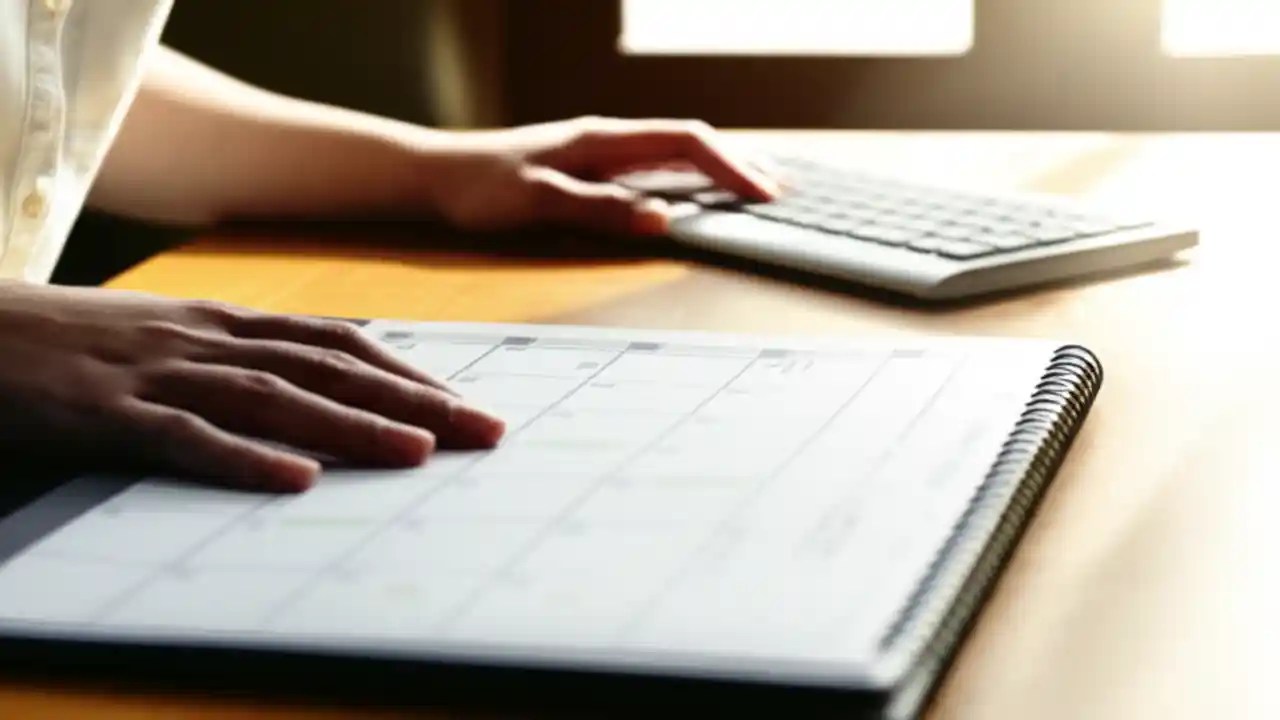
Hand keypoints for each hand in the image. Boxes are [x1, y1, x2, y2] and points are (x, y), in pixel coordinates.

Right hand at [0, 283, 504, 491]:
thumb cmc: (76, 342)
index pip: (337, 342)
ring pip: (271, 398)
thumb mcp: (169, 340)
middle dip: (412, 400)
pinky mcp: (104, 412)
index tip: (465, 403)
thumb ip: (237, 363)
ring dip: (350, 426)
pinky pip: (183, 437)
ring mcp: (157, 372)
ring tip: (418, 453)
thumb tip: (313, 402)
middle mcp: (206, 338)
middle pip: (327, 368)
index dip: (407, 371)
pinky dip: (242, 458)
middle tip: (481, 432)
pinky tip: (295, 479)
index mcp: (225, 321)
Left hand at [422, 116, 780, 235]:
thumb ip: (599, 210)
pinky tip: (695, 195)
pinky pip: (652, 168)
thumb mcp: (537, 203)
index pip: (686, 142)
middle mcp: (607, 140)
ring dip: (717, 169)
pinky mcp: (588, 168)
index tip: (764, 195)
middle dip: (738, 164)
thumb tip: (664, 219)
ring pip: (674, 154)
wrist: (431, 175)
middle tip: (780, 192)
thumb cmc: (476, 189)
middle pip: (690, 142)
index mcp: (602, 140)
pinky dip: (687, 179)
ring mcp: (599, 153)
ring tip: (755, 189)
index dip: (730, 167)